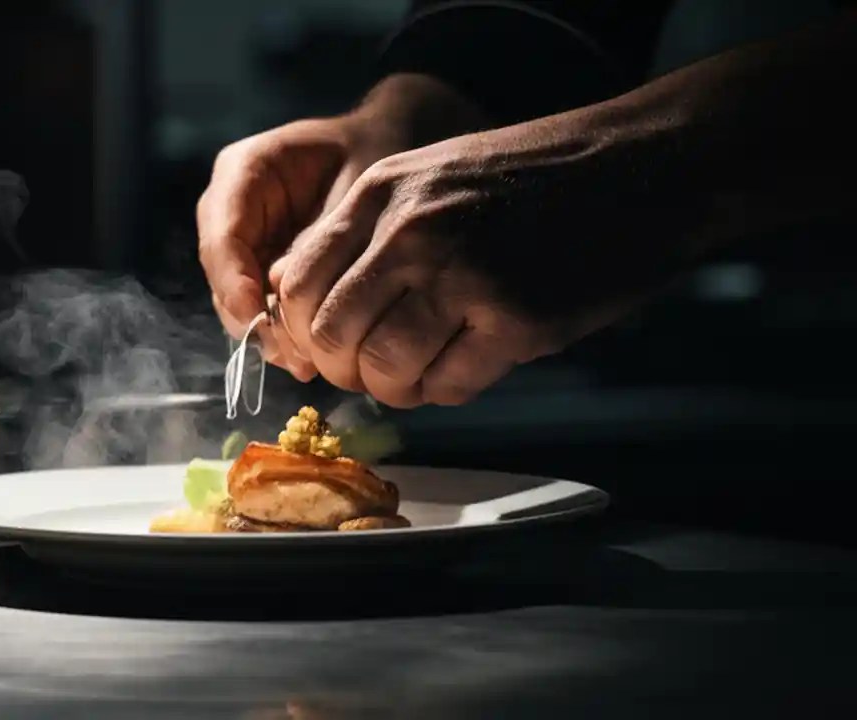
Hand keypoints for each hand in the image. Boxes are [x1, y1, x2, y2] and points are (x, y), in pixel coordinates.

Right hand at [196, 74, 490, 380]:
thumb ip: (318, 236)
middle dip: (252, 319)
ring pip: (237, 300)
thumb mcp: (354, 185)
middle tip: (290, 355)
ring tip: (304, 364)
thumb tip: (286, 293)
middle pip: (223, 275)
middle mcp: (231, 209)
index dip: (233, 281)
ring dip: (266, 335)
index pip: (223, 235)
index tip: (257, 316)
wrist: (388, 151)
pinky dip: (281, 335)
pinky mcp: (259, 272)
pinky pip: (260, 308)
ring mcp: (243, 244)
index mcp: (244, 171)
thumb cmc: (374, 157)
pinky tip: (308, 359)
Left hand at [271, 106, 703, 406]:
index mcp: (381, 192)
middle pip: (332, 335)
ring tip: (418, 374)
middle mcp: (412, 232)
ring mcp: (464, 276)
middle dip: (344, 369)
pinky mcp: (517, 320)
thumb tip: (307, 307)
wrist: (641, 166)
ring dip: (394, 388)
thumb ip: (366, 234)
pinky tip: (463, 368)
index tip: (329, 346)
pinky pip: (447, 386)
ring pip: (384, 369)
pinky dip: (445, 391)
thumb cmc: (531, 179)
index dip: (304, 332)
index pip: (298, 286)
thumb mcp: (428, 177)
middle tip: (371, 372)